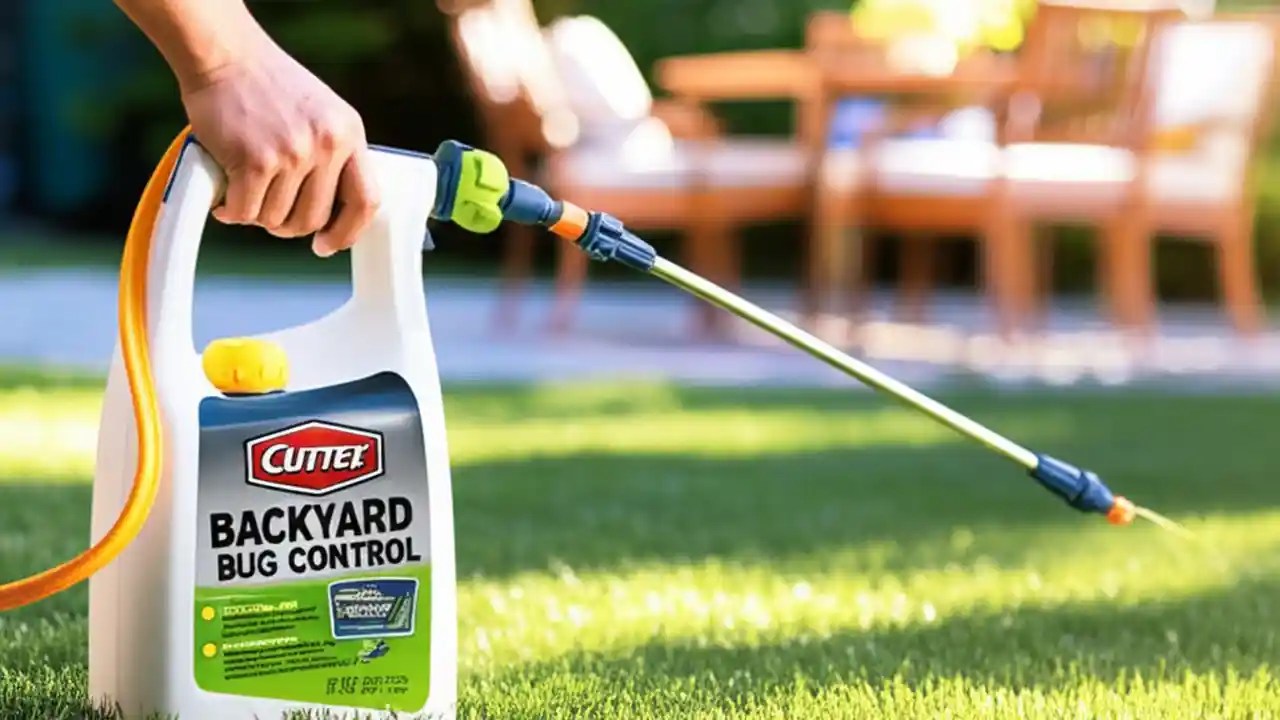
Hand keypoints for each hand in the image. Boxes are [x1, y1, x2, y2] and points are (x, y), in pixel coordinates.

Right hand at [180, 35, 379, 256]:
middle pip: (315, 218)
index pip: (366, 200)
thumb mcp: (321, 113)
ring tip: (245, 194)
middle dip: (289, 227)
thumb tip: (333, 211)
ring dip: (258, 216)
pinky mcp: (254, 161)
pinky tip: (225, 201)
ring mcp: (292, 153)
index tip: (326, 245)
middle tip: (269, 214)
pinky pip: (247, 212)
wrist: (225, 55)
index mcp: (348, 133)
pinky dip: (232, 213)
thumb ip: (333, 154)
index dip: (348, 232)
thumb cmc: (268, 86)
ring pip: (278, 219)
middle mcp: (326, 144)